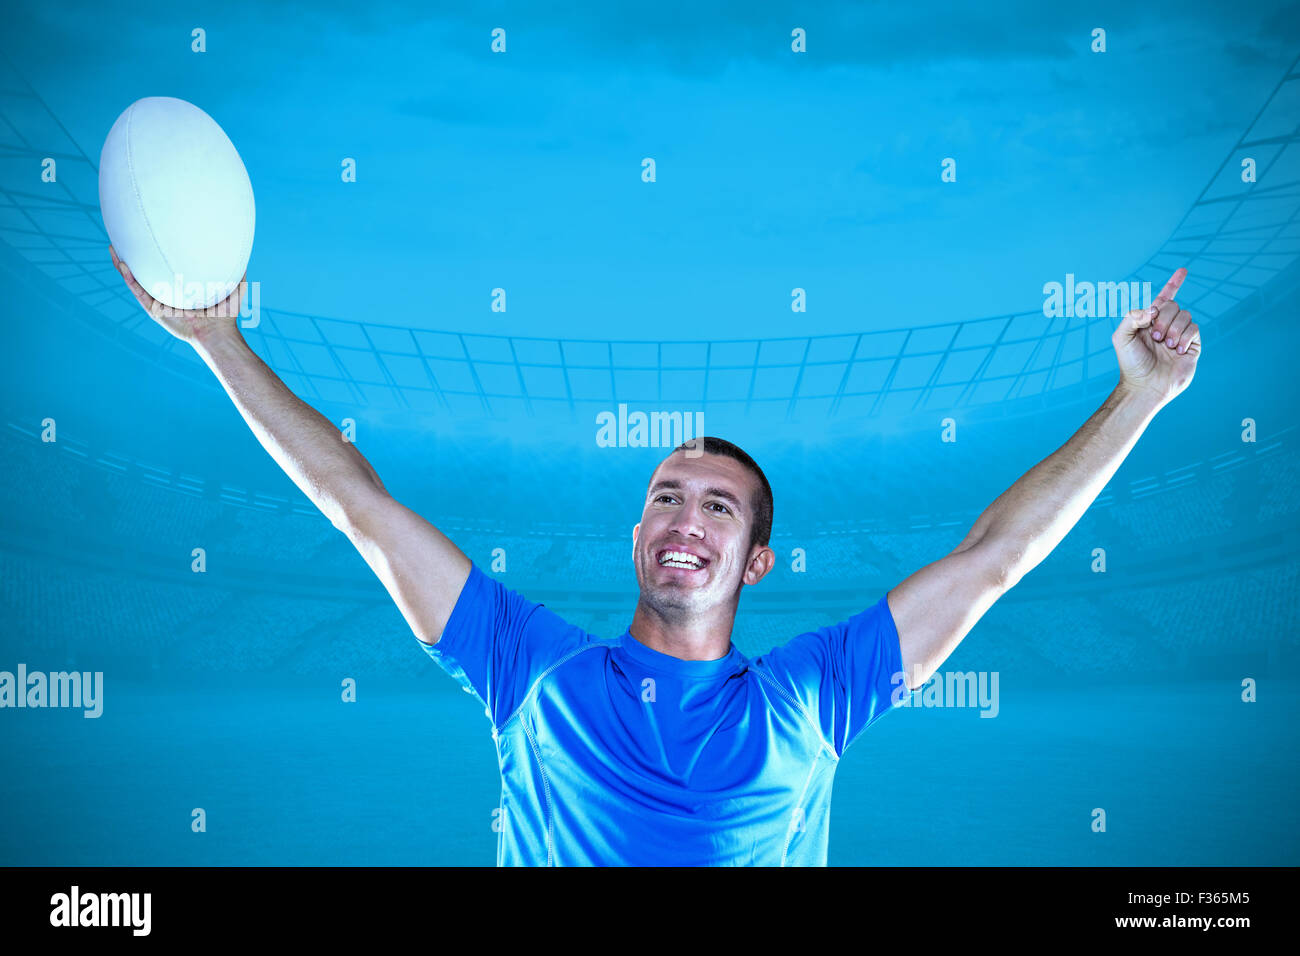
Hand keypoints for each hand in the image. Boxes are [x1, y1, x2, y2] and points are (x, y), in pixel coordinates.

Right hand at [110, 245, 245, 343]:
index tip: (151, 238)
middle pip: (146, 273)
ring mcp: (158, 302)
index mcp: (181, 289)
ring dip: (123, 265)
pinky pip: (138, 292)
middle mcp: (167, 295)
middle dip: (134, 258)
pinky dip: (129, 278)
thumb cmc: (226, 315)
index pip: (166, 269)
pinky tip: (122, 264)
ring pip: (135, 281)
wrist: (217, 332)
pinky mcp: (154, 310)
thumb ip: (236, 272)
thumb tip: (243, 255)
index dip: (157, 255)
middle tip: (125, 239)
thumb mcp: (233, 288)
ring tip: (113, 249)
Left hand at [1112, 267, 1200, 405]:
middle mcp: (1166, 325)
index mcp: (1149, 321)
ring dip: (1173, 329)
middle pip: (1173, 305)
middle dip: (1163, 317)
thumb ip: (1131, 318)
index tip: (1183, 270)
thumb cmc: (1131, 364)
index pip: (1164, 298)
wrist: (1146, 386)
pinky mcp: (1192, 345)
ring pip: (1185, 315)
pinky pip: (1195, 328)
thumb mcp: (1121, 338)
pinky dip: (1184, 337)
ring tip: (1166, 345)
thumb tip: (1153, 309)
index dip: (1174, 284)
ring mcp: (1180, 334)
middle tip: (1155, 336)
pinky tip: (1177, 350)